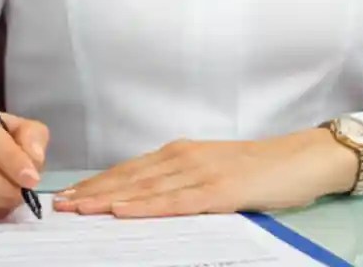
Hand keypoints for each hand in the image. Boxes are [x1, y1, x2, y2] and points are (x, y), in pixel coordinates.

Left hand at [53, 128, 358, 218]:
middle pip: (128, 176)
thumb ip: (181, 182)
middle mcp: (184, 157)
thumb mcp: (212, 172)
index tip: (69, 196)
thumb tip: (144, 200)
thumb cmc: (259, 169)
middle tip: (61, 206)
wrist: (301, 159)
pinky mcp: (219, 189)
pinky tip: (122, 210)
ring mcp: (201, 171)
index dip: (97, 183)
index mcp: (180, 153)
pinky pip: (175, 201)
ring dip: (108, 198)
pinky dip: (145, 206)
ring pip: (144, 187)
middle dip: (93, 191)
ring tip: (80, 209)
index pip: (129, 170)